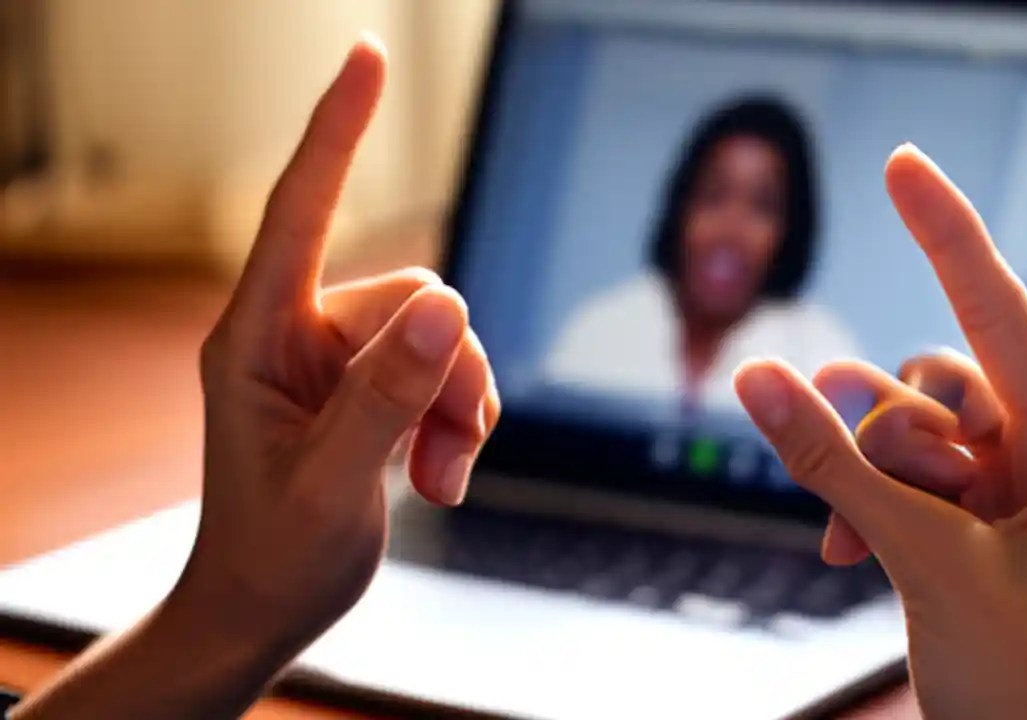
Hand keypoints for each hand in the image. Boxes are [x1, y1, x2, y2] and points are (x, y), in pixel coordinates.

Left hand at [187, 36, 498, 666]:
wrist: (265, 608)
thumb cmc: (272, 552)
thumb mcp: (331, 482)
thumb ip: (388, 395)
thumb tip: (449, 306)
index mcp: (255, 336)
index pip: (298, 210)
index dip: (336, 131)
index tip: (366, 58)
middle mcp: (297, 334)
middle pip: (414, 299)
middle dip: (450, 374)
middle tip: (448, 452)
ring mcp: (338, 362)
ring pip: (442, 338)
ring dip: (460, 408)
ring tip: (442, 477)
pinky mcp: (373, 390)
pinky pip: (447, 372)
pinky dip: (461, 422)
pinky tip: (442, 477)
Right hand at [735, 146, 1026, 719]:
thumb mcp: (929, 566)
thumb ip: (838, 468)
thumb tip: (761, 379)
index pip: (1000, 317)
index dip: (948, 235)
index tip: (903, 165)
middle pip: (936, 385)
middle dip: (891, 439)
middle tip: (903, 511)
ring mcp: (1004, 500)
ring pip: (906, 433)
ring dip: (869, 477)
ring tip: (868, 541)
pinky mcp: (967, 532)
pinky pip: (894, 482)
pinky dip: (862, 506)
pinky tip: (849, 555)